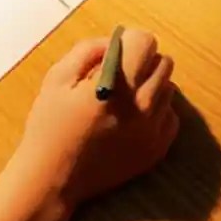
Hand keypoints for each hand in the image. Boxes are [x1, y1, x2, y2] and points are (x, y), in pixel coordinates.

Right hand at [12, 30, 178, 207]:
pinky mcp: (157, 150)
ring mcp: (152, 130)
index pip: (146, 42)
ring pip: (169, 88)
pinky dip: (156, 111)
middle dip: (143, 60)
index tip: (117, 50)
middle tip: (120, 73)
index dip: (129, 40)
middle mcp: (141, 105)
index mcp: (115, 85)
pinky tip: (133, 118)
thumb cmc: (49, 126)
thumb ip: (87, 51)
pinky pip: (171, 116)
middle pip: (163, 62)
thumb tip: (114, 41)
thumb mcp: (56, 78)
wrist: (53, 179)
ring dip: (151, 84)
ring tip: (125, 97)